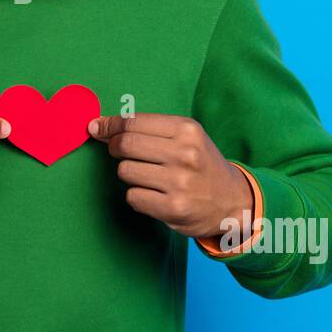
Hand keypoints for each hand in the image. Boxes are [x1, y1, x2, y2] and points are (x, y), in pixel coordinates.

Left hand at [87, 113, 252, 240]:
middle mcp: (185, 154)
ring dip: (129, 174)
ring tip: (148, 176)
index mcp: (187, 129)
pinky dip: (137, 196)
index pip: (133, 122)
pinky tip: (154, 195)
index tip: (98, 127)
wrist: (233, 200)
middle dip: (114, 147)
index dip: (109, 125)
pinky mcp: (173, 208)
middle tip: (119, 151)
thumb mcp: (186, 136)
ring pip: (125, 171)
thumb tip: (99, 126)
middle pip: (124, 145)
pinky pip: (133, 197)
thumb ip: (148, 128)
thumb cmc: (201, 164)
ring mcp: (179, 182)